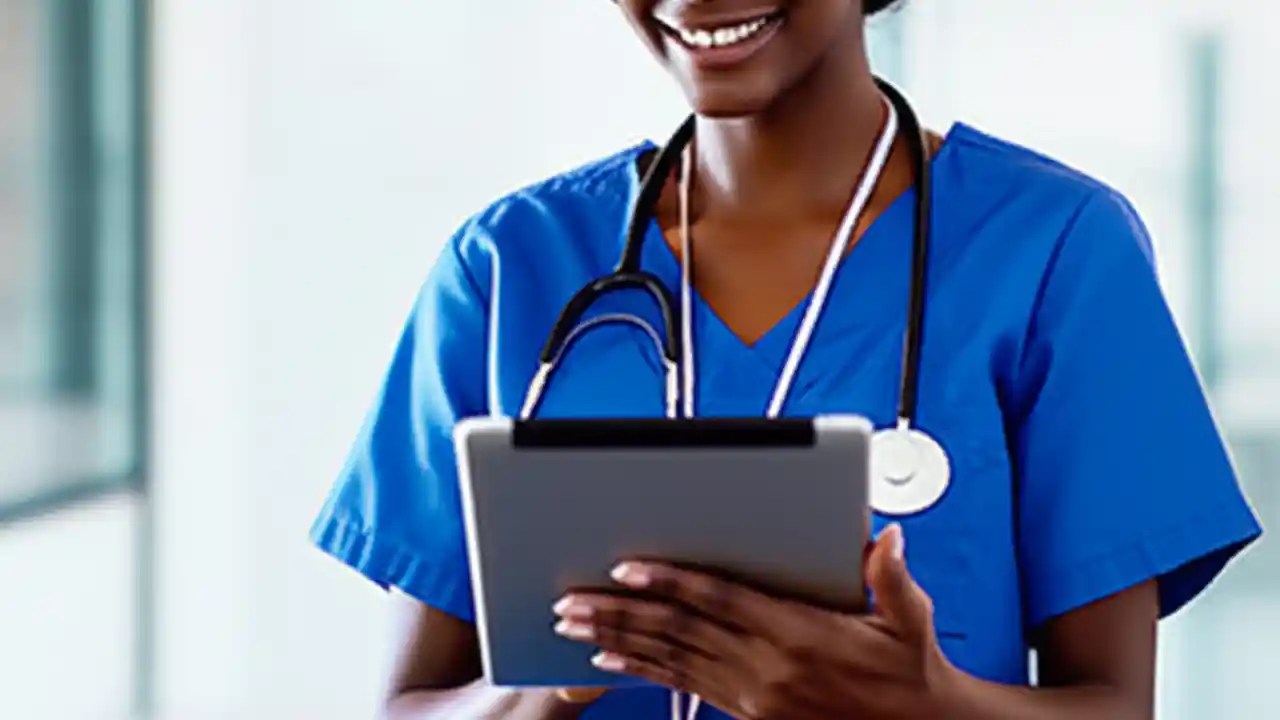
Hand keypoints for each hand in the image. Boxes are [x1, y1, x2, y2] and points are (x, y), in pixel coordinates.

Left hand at [551, 524, 957, 718]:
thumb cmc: (909, 671)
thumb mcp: (912, 620)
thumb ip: (893, 578)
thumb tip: (887, 540)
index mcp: (800, 634)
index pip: (721, 600)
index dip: (672, 581)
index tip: (628, 566)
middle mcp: (767, 667)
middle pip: (679, 631)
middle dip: (620, 614)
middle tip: (571, 600)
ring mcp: (754, 694)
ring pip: (671, 660)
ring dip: (618, 641)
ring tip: (574, 625)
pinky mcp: (749, 713)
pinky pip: (684, 686)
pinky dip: (643, 672)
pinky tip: (610, 663)